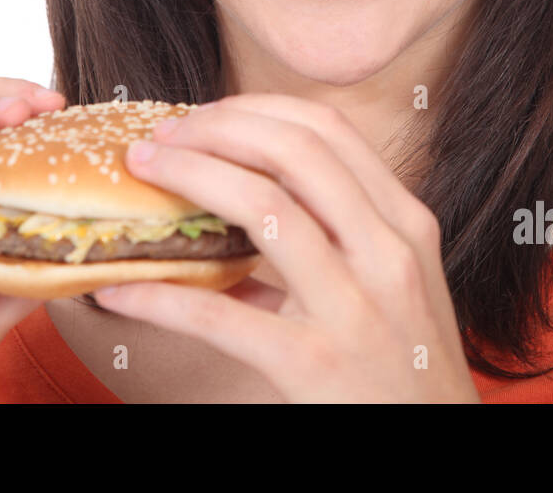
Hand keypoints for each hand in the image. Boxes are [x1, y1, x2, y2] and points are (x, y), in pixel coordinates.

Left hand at [93, 94, 480, 401]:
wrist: (435, 443)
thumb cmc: (407, 364)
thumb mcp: (397, 282)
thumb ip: (340, 233)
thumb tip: (240, 199)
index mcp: (405, 223)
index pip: (328, 131)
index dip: (256, 108)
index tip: (207, 114)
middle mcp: (387, 252)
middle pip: (294, 150)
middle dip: (215, 129)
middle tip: (163, 136)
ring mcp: (354, 308)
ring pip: (263, 208)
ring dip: (188, 176)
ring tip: (142, 172)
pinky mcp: (313, 364)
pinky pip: (220, 317)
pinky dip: (158, 297)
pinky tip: (117, 290)